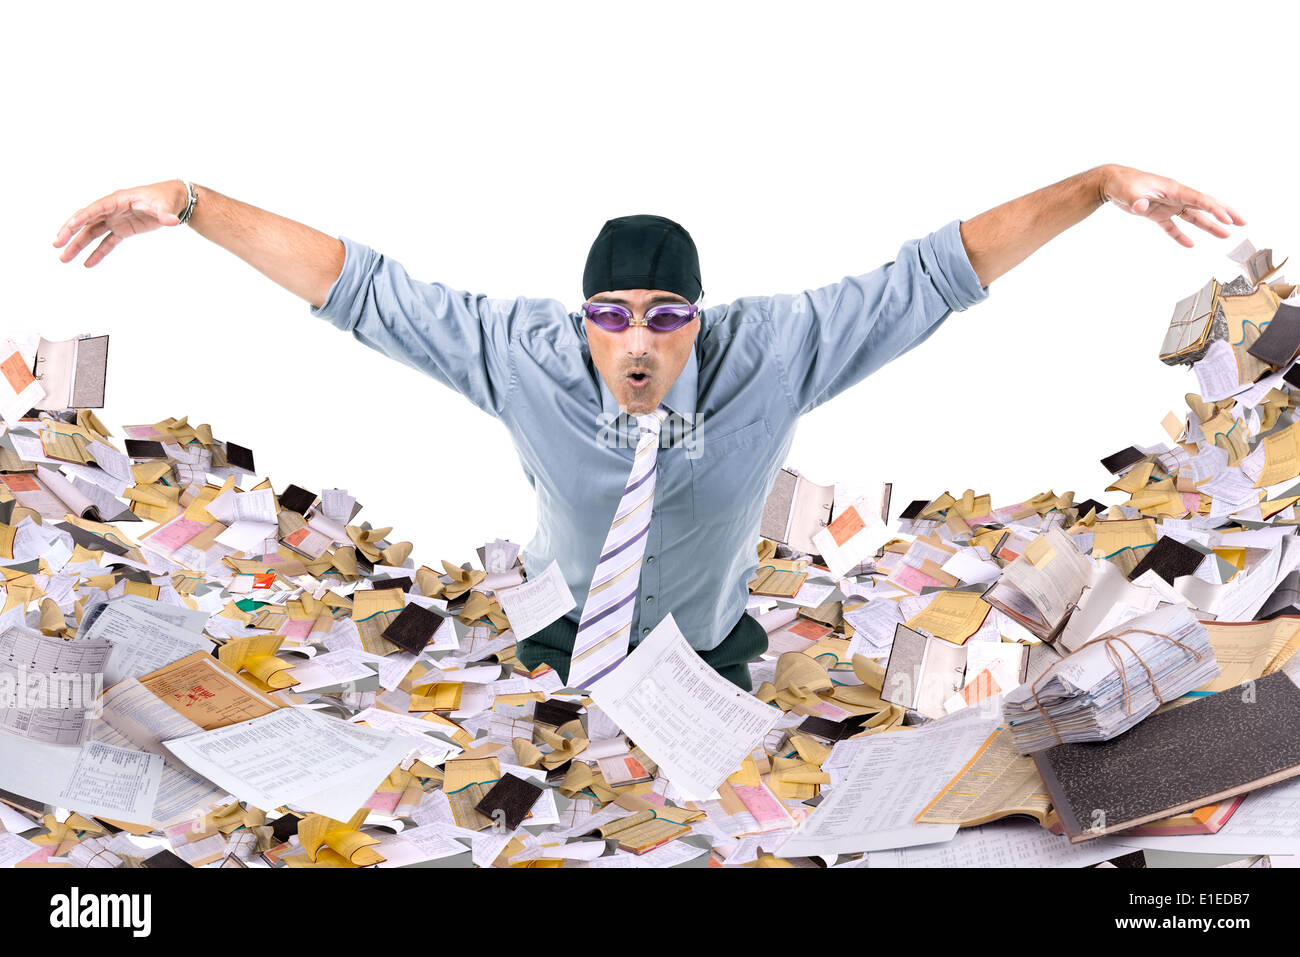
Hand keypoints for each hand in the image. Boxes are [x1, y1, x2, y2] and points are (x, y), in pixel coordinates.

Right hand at [52, 180, 187, 266]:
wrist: (175, 201)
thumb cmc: (168, 198)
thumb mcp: (166, 205)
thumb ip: (166, 213)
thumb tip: (172, 220)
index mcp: (118, 200)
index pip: (95, 209)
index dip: (82, 217)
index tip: (69, 226)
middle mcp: (112, 209)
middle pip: (86, 221)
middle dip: (70, 232)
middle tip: (57, 245)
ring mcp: (116, 220)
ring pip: (92, 233)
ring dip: (78, 245)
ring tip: (64, 258)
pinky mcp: (122, 230)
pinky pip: (107, 242)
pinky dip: (97, 253)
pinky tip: (87, 264)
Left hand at [1098, 165, 1244, 247]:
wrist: (1111, 183)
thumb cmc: (1122, 183)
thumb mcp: (1129, 192)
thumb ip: (1137, 199)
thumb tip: (1141, 206)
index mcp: (1173, 189)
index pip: (1199, 200)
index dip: (1215, 210)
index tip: (1228, 219)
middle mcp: (1174, 196)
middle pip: (1204, 206)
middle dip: (1223, 214)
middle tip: (1242, 222)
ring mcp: (1167, 205)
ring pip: (1193, 217)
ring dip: (1209, 226)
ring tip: (1225, 235)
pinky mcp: (1156, 213)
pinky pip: (1172, 226)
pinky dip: (1180, 235)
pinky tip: (1189, 245)